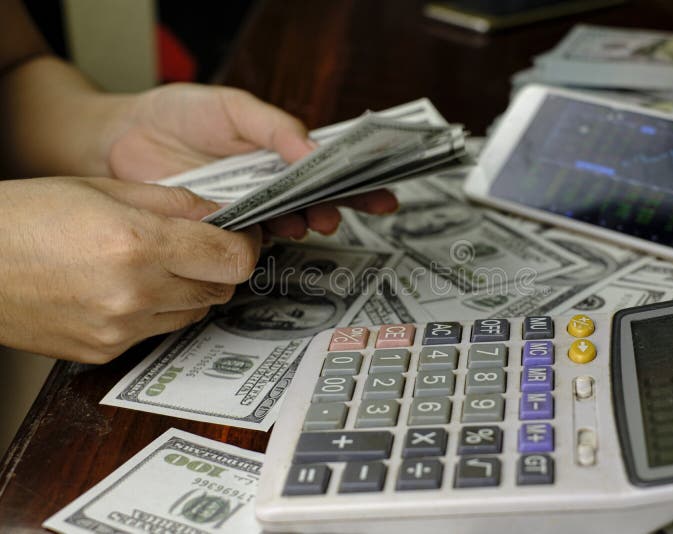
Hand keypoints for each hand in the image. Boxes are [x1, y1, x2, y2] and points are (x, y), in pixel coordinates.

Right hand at [0, 177, 259, 362]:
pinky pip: (157, 332)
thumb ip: (175, 203)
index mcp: (138, 243)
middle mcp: (135, 293)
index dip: (246, 244)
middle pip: (220, 289)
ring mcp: (119, 329)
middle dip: (219, 266)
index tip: (242, 235)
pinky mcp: (104, 352)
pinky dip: (157, 311)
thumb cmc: (26, 216)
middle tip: (200, 246)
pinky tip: (124, 288)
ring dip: (189, 289)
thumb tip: (222, 214)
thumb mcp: (105, 189)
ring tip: (154, 264)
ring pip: (193, 313)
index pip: (233, 258)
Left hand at [107, 83, 396, 238]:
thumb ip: (274, 127)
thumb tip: (312, 150)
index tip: (385, 193)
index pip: (327, 168)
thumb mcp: (232, 107)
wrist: (117, 141)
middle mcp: (268, 184)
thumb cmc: (175, 114)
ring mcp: (246, 208)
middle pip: (317, 199)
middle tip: (354, 211)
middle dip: (342, 207)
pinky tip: (280, 231)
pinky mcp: (220, 228)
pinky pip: (252, 237)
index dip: (358, 180)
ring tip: (314, 220)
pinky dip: (269, 237)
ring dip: (307, 222)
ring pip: (289, 221)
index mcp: (278, 152)